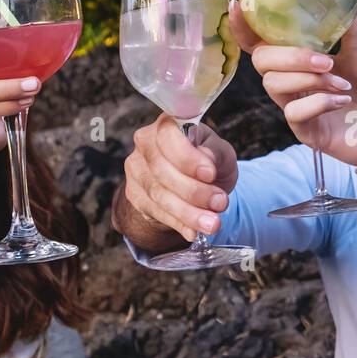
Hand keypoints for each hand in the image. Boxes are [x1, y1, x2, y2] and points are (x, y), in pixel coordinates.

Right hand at [117, 114, 237, 243]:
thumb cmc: (207, 160)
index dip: (188, 158)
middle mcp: (145, 145)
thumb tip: (207, 160)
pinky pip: (157, 213)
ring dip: (189, 213)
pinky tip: (194, 231)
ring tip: (213, 223)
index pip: (168, 137)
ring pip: (159, 195)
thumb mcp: (220, 151)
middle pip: (162, 170)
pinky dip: (179, 224)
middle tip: (221, 203)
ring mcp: (137, 172)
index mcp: (166, 125)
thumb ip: (215, 153)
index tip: (210, 174)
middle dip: (194, 191)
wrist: (192, 183)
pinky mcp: (136, 196)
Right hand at [229, 0, 356, 165]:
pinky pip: (294, 114)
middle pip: (261, 62)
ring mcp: (296, 111)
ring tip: (342, 82)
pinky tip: (341, 99)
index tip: (238, 6)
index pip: (258, 44)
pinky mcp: (307, 134)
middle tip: (326, 60)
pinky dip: (318, 102)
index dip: (243, 27)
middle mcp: (291, 86)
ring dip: (308, 78)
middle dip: (290, 55)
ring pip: (274, 85)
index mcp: (296, 63)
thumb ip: (348, 21)